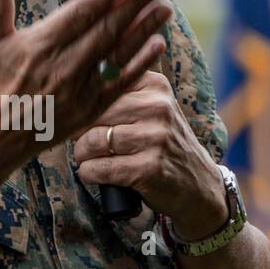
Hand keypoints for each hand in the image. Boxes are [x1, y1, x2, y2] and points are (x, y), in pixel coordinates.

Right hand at [0, 0, 172, 162]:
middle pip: (108, 27)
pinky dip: (140, 65)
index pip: (82, 11)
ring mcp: (79, 90)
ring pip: (118, 53)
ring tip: (166, 6)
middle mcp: (64, 66)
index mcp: (40, 44)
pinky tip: (157, 46)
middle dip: (137, 2)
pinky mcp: (88, 112)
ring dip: (145, 28)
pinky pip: (120, 84)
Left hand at [72, 71, 227, 240]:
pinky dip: (89, 174)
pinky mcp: (149, 168)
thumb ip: (121, 93)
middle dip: (79, 132)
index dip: (84, 107)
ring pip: (91, 141)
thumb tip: (71, 93)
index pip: (101, 87)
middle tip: (85, 143)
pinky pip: (98, 168)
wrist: (198, 182)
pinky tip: (96, 174)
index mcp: (155, 86)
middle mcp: (158, 107)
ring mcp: (155, 138)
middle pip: (92, 114)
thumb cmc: (163, 142)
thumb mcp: (153, 107)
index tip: (81, 117)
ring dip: (82, 155)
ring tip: (91, 159)